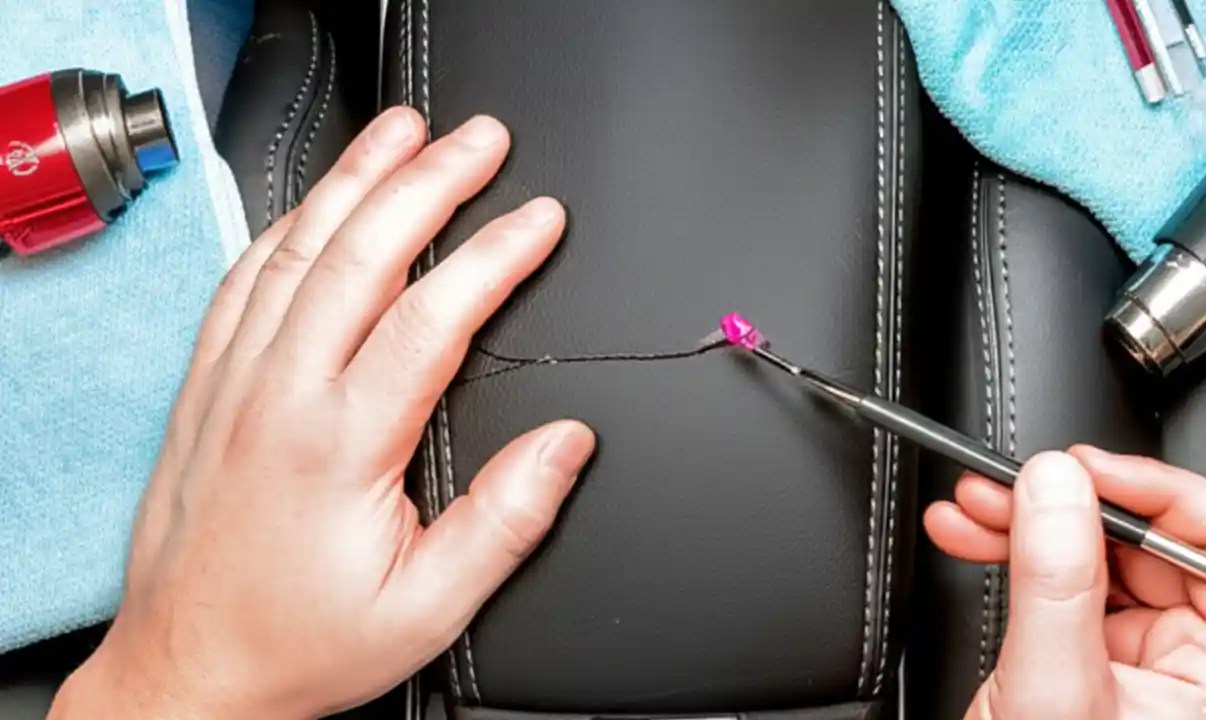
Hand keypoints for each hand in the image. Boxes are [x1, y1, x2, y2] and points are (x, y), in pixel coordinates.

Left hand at [48, 108, 595, 718]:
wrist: (188, 674)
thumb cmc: (299, 643)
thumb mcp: (429, 609)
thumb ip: (508, 519)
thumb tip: (567, 443)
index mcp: (342, 444)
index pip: (431, 316)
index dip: (495, 253)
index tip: (540, 217)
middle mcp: (279, 396)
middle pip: (361, 254)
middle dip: (430, 181)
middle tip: (482, 140)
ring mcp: (233, 383)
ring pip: (296, 249)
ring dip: (355, 180)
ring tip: (404, 133)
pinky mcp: (206, 387)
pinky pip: (243, 281)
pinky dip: (286, 226)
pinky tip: (316, 203)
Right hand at [925, 447, 1205, 718]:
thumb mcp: (1051, 688)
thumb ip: (1056, 582)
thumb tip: (1057, 484)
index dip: (1160, 492)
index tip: (1085, 471)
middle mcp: (1185, 663)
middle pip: (1149, 540)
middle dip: (1067, 503)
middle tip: (1008, 487)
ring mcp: (1131, 662)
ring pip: (1094, 553)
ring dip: (1026, 522)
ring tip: (971, 510)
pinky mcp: (1079, 659)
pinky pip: (1054, 581)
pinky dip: (1009, 553)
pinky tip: (971, 540)